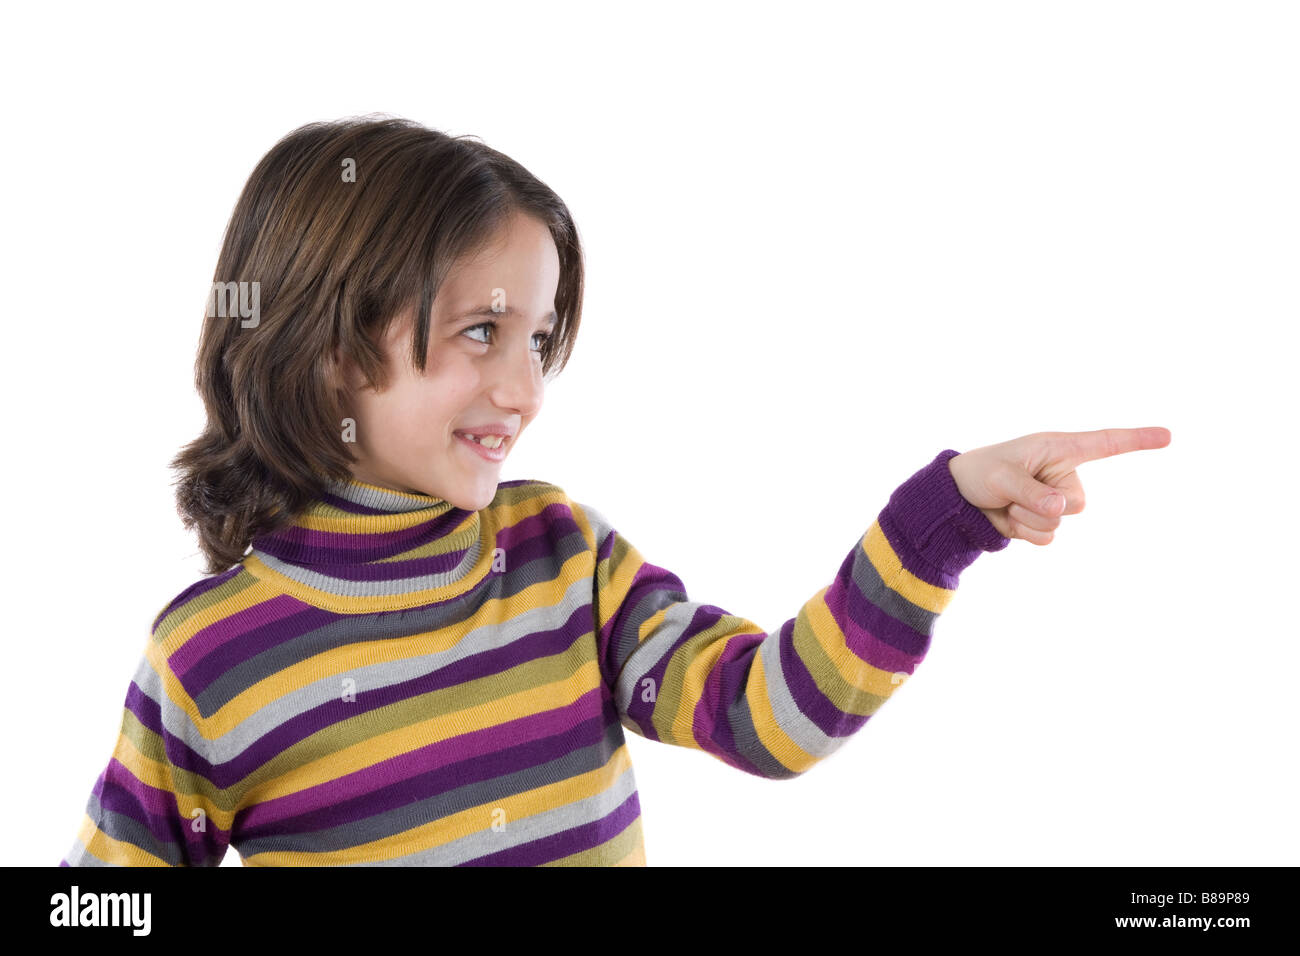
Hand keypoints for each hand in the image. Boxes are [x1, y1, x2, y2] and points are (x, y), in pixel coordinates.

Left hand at [947, 427, 1171, 544]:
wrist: (959, 498)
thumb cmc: (981, 473)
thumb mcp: (1002, 477)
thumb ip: (1033, 492)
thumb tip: (1062, 509)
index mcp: (1058, 449)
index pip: (1106, 444)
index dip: (1137, 440)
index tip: (1168, 435)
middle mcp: (1063, 474)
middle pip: (1077, 503)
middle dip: (1042, 504)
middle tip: (1012, 492)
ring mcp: (1056, 500)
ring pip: (1059, 524)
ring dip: (1027, 519)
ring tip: (1007, 502)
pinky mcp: (1046, 521)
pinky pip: (1046, 538)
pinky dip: (1024, 533)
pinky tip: (1008, 518)